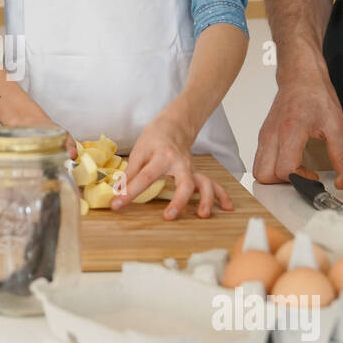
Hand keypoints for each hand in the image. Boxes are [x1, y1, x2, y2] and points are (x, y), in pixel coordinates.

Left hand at [111, 112, 234, 219]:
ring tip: (203, 215)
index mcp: (161, 157)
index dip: (129, 192)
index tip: (117, 205)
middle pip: (184, 183)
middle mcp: (180, 164)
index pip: (144, 177)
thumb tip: (116, 192)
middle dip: (178, 201)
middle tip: (169, 216)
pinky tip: (226, 208)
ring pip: (204, 184)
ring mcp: (191, 169)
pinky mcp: (197, 174)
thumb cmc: (154, 139)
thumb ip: (130, 174)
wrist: (174, 126)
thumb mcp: (138, 152)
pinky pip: (213, 184)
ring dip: (206, 200)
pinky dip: (222, 196)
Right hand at [252, 71, 342, 185]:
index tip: (313, 176)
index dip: (300, 179)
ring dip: (275, 176)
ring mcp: (265, 135)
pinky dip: (272, 166)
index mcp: (290, 132)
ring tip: (295, 169)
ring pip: (258, 170)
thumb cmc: (315, 94)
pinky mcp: (264, 135)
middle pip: (265, 175)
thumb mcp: (336, 125)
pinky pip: (260, 159)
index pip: (285, 169)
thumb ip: (340, 154)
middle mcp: (272, 135)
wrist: (301, 76)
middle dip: (283, 182)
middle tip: (301, 176)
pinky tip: (290, 160)